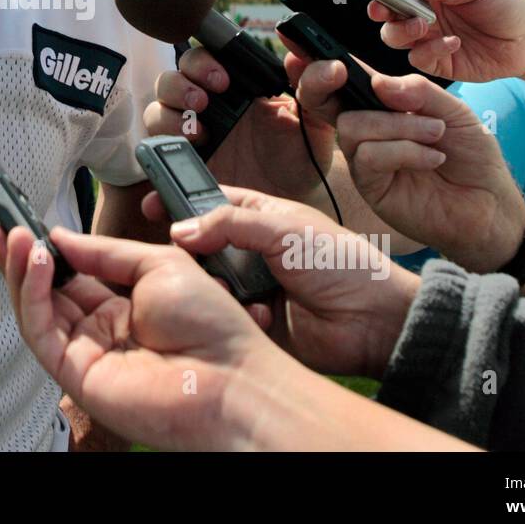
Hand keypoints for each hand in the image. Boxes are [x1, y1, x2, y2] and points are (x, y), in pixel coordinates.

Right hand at [0, 222, 278, 450]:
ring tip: (15, 237)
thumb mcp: (159, 264)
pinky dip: (33, 296)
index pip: (69, 276)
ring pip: (36, 311)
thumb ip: (105, 253)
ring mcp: (85, 355)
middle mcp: (98, 333)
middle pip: (44, 293)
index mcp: (120, 308)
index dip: (45, 250)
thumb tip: (62, 238)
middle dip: (17, 259)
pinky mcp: (76, 376)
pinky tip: (37, 264)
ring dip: (22, 272)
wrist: (233, 376)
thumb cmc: (212, 325)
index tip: (21, 223)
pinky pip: (42, 332)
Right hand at [142, 186, 419, 378]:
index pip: (208, 201)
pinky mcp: (250, 323)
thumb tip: (180, 230)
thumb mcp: (286, 230)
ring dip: (210, 286)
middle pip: (197, 246)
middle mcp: (248, 251)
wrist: (375, 322)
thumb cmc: (343, 263)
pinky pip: (222, 316)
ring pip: (204, 283)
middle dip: (186, 253)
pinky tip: (255, 314)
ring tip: (227, 289)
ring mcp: (248, 288)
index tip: (149, 203)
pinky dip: (230, 315)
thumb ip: (230, 224)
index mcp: (258, 217)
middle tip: (182, 258)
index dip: (177, 200)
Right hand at [144, 47, 333, 201]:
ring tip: (199, 130)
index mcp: (235, 86)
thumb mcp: (314, 120)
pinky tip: (193, 149)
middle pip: (173, 76)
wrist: (291, 199)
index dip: (205, 61)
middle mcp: (207, 103)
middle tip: (205, 100)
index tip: (223, 78)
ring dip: (171, 113)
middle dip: (183, 83)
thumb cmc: (301, 156)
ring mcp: (190, 130)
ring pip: (158, 106)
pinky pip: (154, 144)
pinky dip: (163, 143)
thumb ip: (312, 86)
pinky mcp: (181, 159)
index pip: (206, 57)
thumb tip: (299, 55)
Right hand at [291, 54, 524, 271]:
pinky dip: (405, 151)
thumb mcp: (453, 111)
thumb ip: (419, 91)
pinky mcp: (370, 186)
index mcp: (381, 105)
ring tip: (436, 132)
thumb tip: (379, 83)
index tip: (311, 46)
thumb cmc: (472, 156)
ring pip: (353, 126)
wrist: (491, 204)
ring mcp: (364, 159)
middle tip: (340, 71)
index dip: (320, 63)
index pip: (344, 79)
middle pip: (325, 99)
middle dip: (324, 80)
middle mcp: (366, 130)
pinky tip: (433, 158)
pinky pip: (370, 156)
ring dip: (399, 124)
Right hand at [369, 0, 524, 82]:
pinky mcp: (436, 61)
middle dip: (381, 12)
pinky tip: (453, 43)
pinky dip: (430, 50)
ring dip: (401, 31)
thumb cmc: (503, 4)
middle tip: (385, 12)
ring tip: (423, 26)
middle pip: (386, 13)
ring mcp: (425, 38)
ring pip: (393, 37)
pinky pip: (418, 58)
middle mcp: (420, 12)